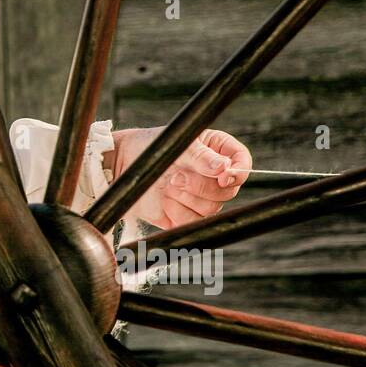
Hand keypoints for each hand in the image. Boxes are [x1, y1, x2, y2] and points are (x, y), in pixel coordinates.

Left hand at [110, 126, 251, 229]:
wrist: (123, 167)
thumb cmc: (151, 147)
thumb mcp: (176, 144)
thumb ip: (200, 156)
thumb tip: (223, 168)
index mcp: (217, 151)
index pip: (242, 161)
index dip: (238, 172)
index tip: (224, 177)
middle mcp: (214, 175)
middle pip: (228, 191)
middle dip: (201, 187)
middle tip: (176, 178)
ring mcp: (202, 197)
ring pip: (211, 209)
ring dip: (186, 198)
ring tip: (167, 185)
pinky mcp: (187, 215)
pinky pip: (193, 222)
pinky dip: (177, 212)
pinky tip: (165, 200)